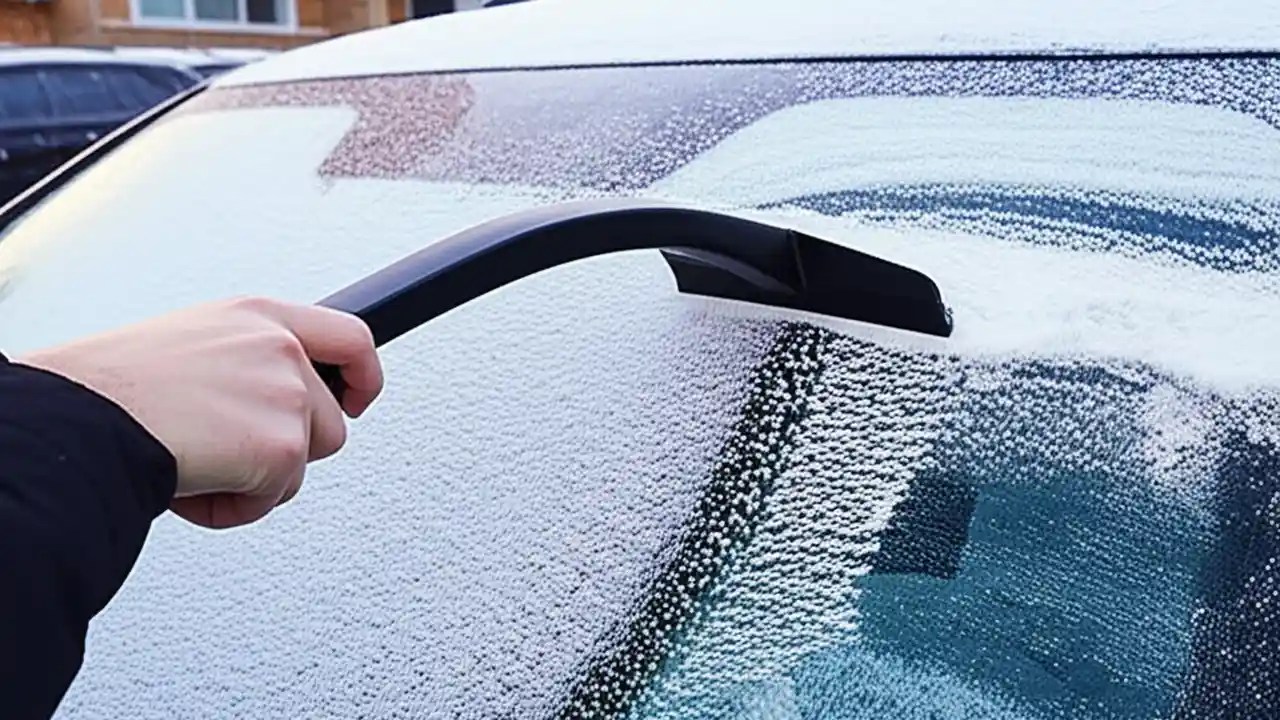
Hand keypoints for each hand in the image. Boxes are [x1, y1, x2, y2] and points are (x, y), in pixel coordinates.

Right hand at [19, 297, 383, 528]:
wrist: (84, 418)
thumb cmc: (117, 389)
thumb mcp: (196, 344)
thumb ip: (250, 359)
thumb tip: (272, 399)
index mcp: (260, 316)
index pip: (351, 337)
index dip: (364, 377)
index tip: (356, 401)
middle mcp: (281, 348)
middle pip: (329, 420)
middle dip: (285, 448)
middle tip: (228, 451)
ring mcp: (287, 395)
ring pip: (306, 460)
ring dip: (259, 478)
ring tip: (201, 464)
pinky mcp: (282, 447)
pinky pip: (277, 496)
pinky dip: (236, 505)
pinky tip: (195, 484)